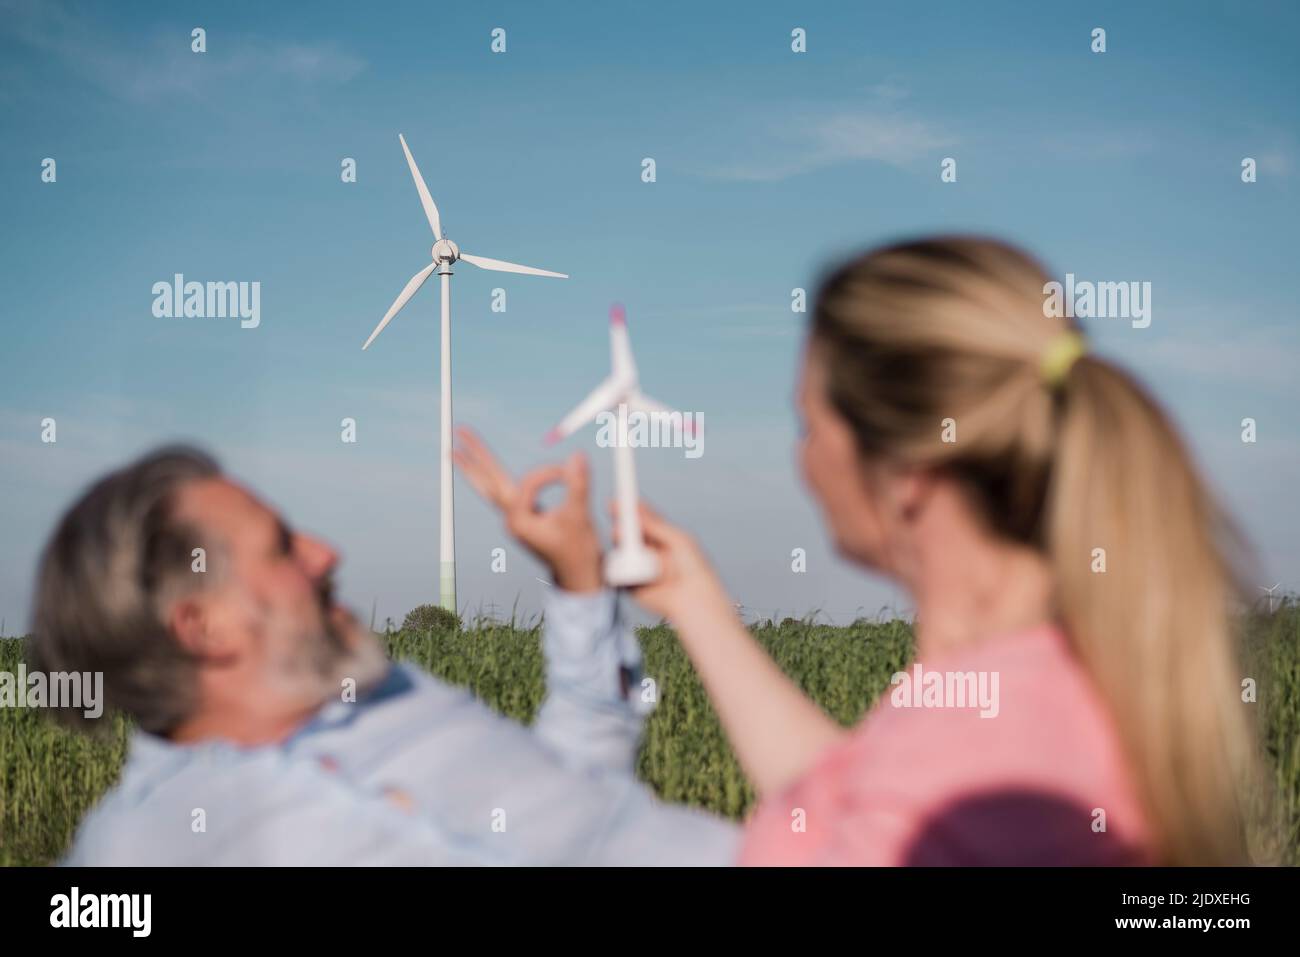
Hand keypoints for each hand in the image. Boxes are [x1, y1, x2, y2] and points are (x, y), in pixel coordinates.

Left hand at [453, 427, 602, 592]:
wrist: (577, 575)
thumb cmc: (578, 549)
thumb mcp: (579, 516)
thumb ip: (577, 485)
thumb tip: (577, 456)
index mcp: (518, 521)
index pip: (528, 483)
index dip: (550, 473)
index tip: (571, 474)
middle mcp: (510, 520)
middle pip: (487, 482)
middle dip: (474, 456)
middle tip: (458, 432)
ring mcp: (513, 519)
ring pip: (488, 488)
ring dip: (475, 468)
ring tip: (456, 452)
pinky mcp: (521, 518)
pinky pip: (500, 492)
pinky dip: (489, 478)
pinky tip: (484, 469)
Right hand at [614, 500, 730, 621]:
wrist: (692, 597)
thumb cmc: (693, 568)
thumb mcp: (678, 539)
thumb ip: (656, 525)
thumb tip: (637, 511)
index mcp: (662, 540)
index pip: (643, 521)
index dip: (631, 510)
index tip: (620, 499)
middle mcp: (649, 553)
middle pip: (629, 534)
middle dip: (621, 524)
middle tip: (614, 512)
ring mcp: (638, 568)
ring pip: (621, 551)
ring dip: (618, 542)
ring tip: (619, 535)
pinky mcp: (629, 584)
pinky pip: (615, 572)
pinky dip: (611, 564)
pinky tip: (612, 556)